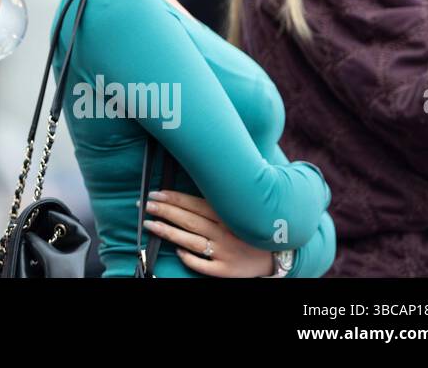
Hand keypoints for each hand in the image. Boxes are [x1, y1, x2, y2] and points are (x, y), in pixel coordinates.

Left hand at [142, 190, 274, 276]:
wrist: (281, 254)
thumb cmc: (260, 223)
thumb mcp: (251, 201)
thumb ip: (234, 185)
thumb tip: (226, 157)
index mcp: (228, 214)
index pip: (194, 204)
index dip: (172, 198)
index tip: (154, 193)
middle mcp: (225, 232)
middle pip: (188, 220)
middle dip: (164, 211)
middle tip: (145, 204)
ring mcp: (224, 252)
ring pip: (190, 241)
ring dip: (167, 232)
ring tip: (149, 223)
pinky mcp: (226, 270)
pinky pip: (203, 266)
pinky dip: (188, 258)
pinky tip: (176, 250)